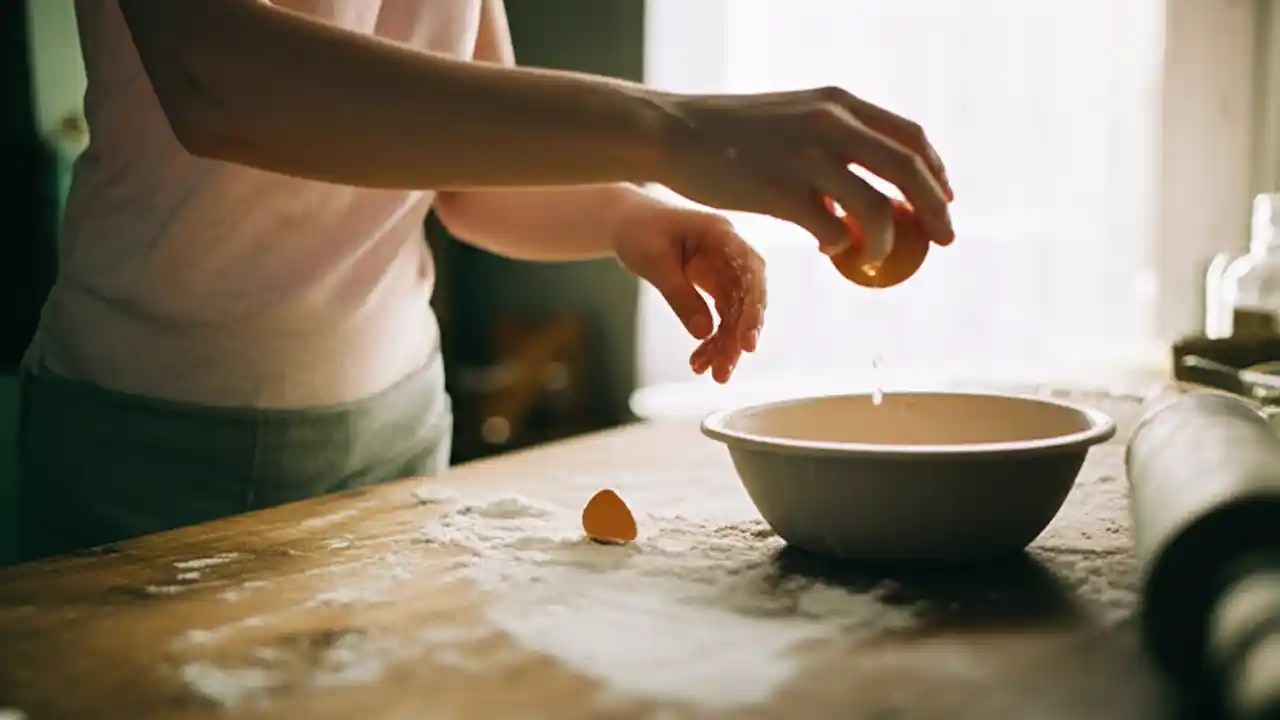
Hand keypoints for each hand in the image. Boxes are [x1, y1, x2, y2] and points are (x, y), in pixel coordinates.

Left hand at [612, 201, 765, 383]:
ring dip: (726, 345)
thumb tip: (704, 332)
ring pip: (736, 314)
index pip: (751, 272)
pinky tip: (699, 362)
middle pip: (748, 299)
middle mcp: (732, 254)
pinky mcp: (715, 286)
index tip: (747, 342)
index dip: (754, 307)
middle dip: (738, 337)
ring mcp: (725, 271)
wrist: (627, 222)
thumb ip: (678, 294)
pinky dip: (712, 340)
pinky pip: (721, 317)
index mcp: (722, 235)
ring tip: (712, 375)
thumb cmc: (638, 231)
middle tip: (724, 372)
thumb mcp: (653, 261)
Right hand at [656, 87, 953, 260]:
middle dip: (936, 210)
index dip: (937, 172)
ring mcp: (806, 157)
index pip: (910, 137)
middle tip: (946, 239)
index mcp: (838, 103)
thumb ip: (834, 140)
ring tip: (878, 256)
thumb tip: (871, 184)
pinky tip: (829, 247)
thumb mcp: (794, 118)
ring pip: (876, 208)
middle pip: (907, 170)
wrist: (675, 133)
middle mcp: (830, 123)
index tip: (945, 198)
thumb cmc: (732, 132)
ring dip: (888, 241)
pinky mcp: (780, 191)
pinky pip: (831, 230)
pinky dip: (839, 245)